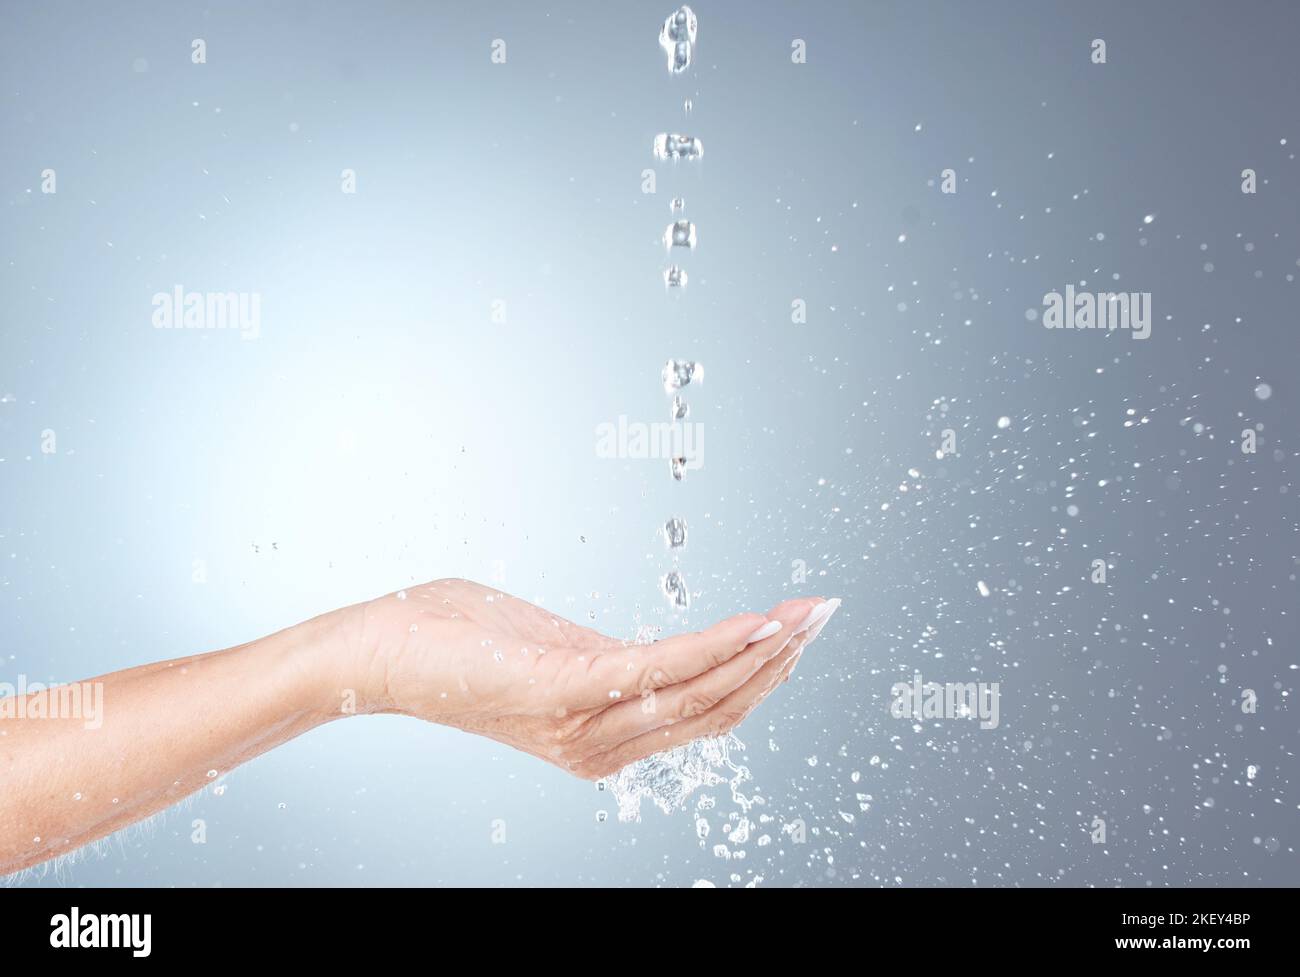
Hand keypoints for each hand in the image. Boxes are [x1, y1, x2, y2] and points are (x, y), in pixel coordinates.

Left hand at [349, 579, 840, 778]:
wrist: (375, 652)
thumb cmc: (454, 642)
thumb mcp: (545, 655)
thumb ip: (598, 662)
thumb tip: (636, 655)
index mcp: (600, 738)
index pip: (703, 715)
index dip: (760, 677)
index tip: (800, 632)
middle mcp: (601, 745)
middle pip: (716, 709)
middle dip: (779, 661)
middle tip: (826, 614)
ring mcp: (585, 722)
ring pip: (700, 692)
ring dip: (762, 650)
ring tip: (808, 614)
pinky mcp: (564, 688)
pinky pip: (660, 670)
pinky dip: (716, 646)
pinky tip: (756, 623)